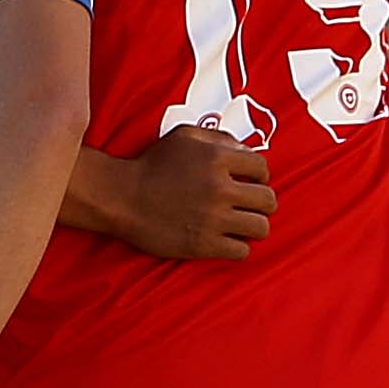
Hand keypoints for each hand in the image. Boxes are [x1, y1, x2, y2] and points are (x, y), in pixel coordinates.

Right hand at [98, 127, 277, 259]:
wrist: (120, 197)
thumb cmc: (151, 165)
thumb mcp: (183, 136)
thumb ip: (218, 137)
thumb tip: (246, 150)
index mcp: (217, 158)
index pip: (263, 169)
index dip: (260, 176)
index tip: (250, 182)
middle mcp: (219, 188)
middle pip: (268, 200)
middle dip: (261, 202)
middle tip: (249, 205)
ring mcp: (212, 218)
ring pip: (260, 227)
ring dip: (253, 226)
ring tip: (241, 224)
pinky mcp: (203, 244)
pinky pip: (242, 251)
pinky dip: (237, 246)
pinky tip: (225, 239)